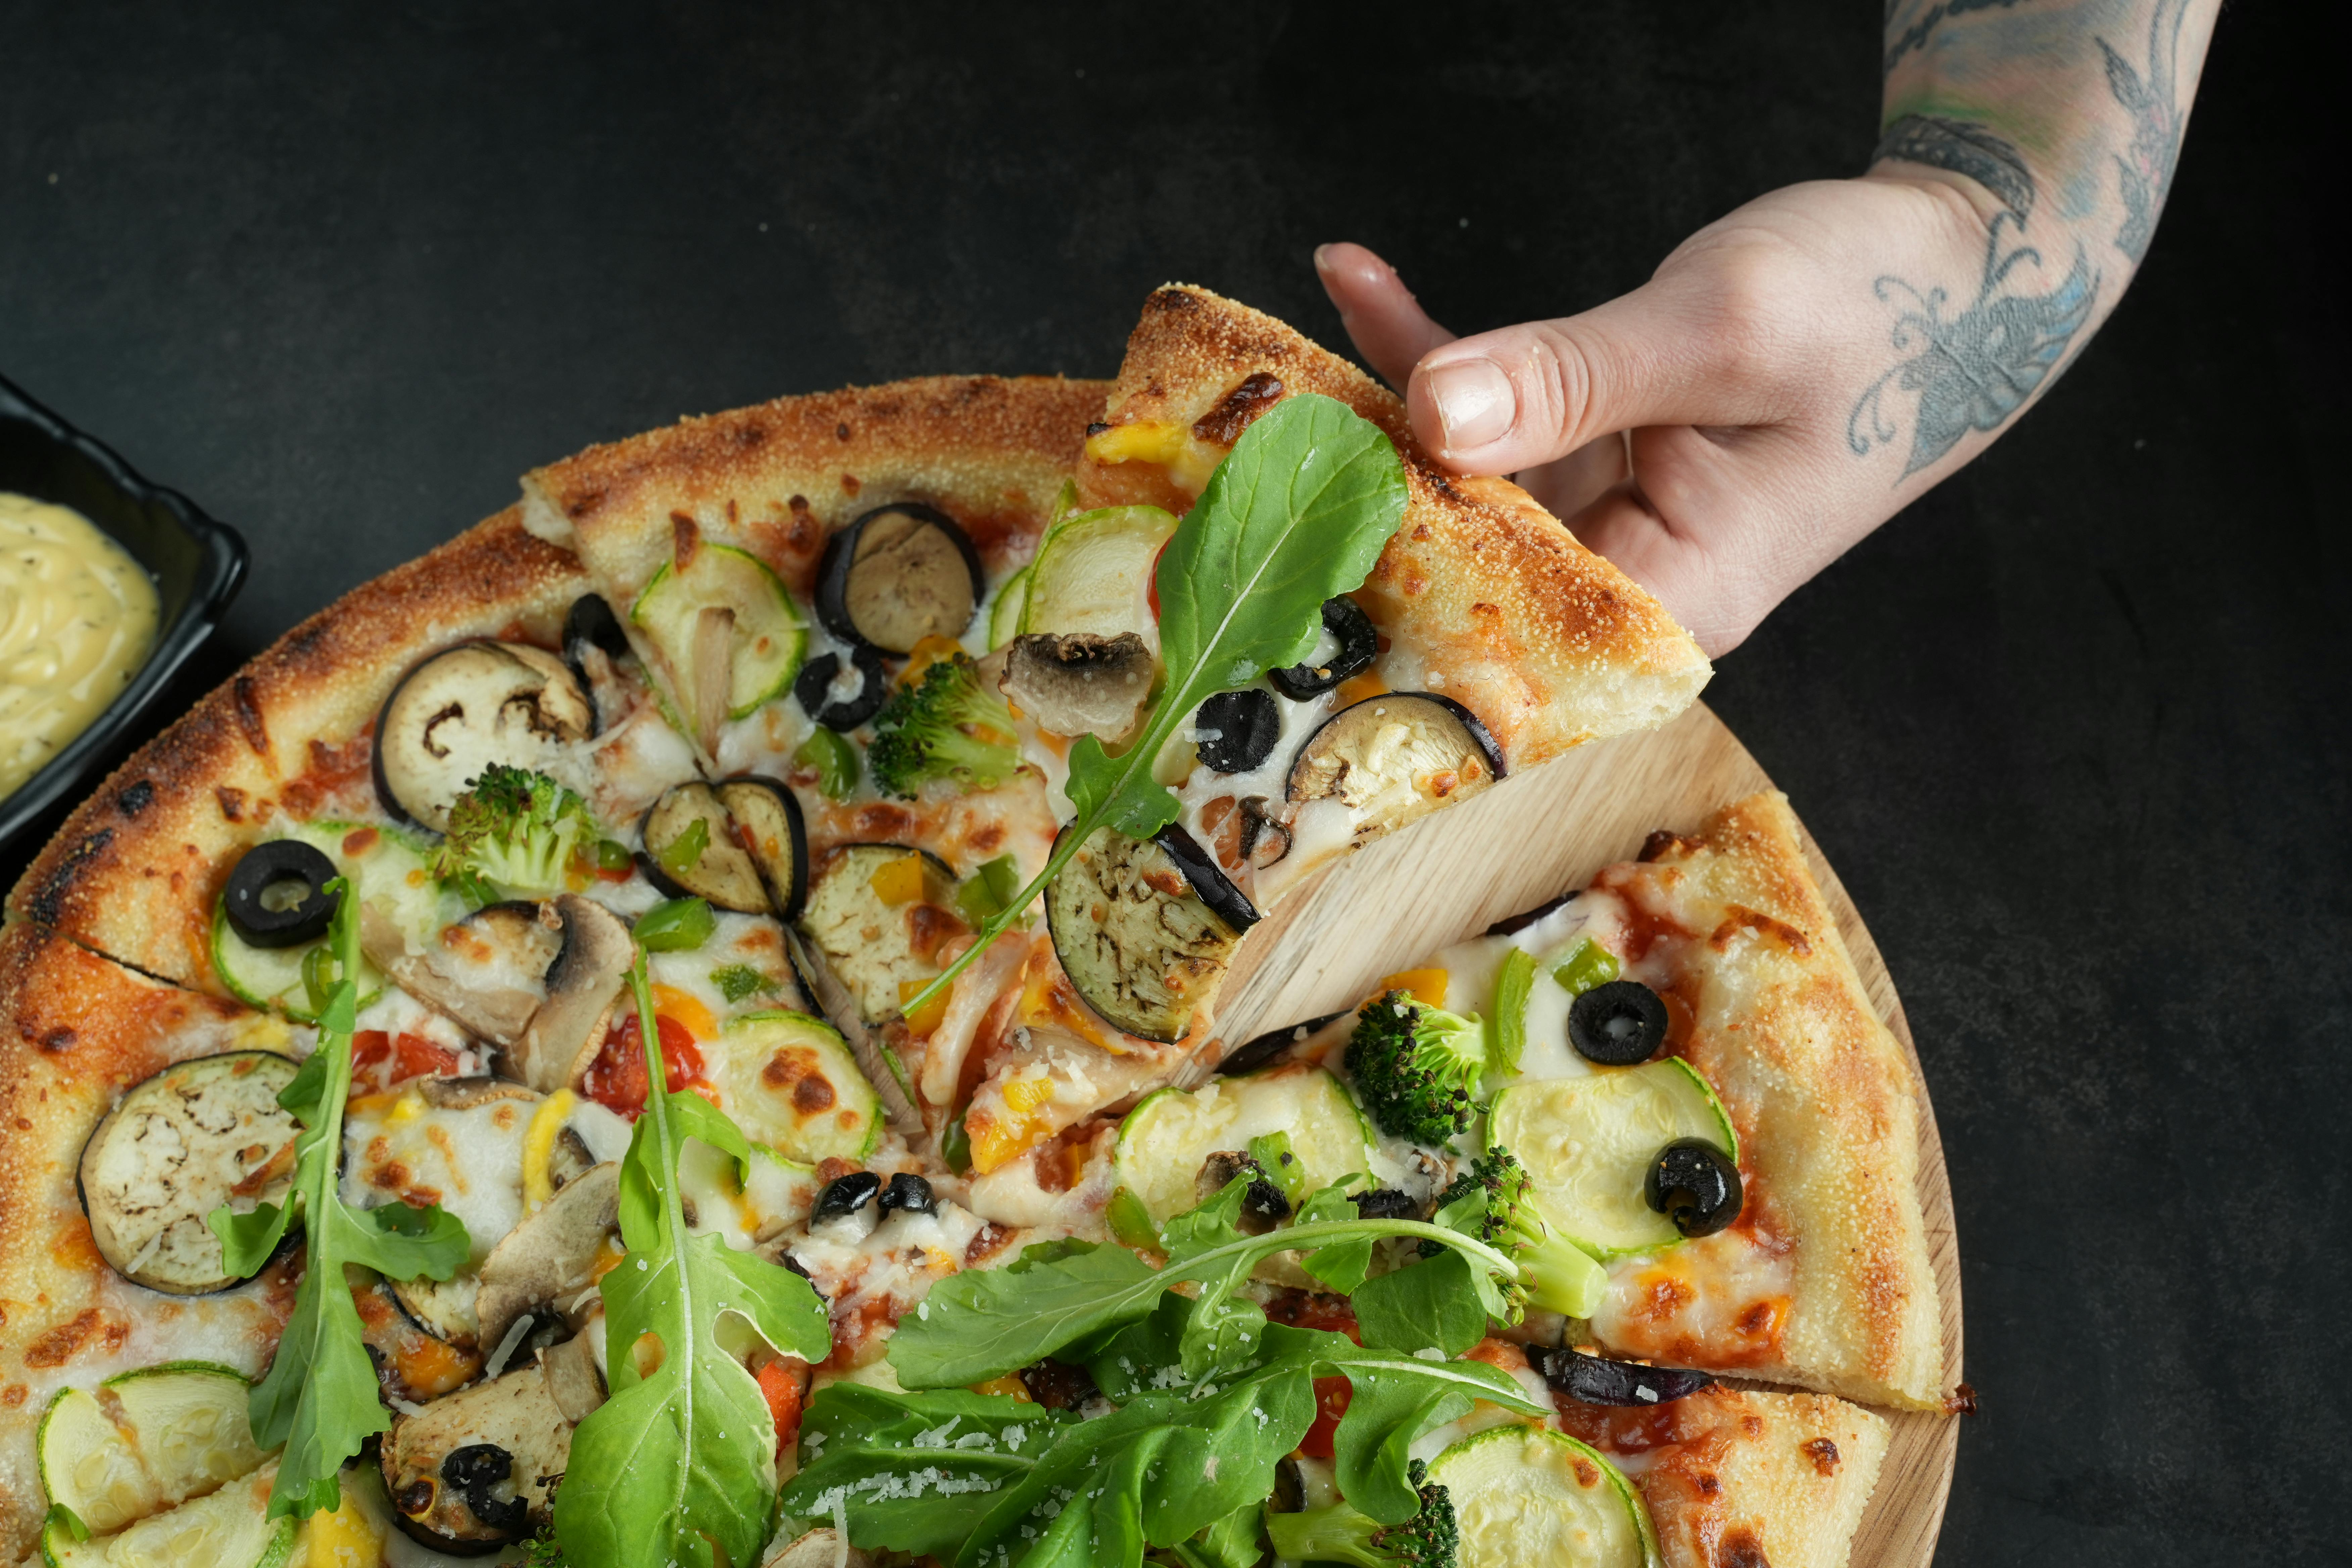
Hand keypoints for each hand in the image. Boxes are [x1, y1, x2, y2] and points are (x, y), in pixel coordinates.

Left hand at [1317, 172, 2102, 654]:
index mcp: (1671, 598)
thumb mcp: (1717, 335)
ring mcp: (1603, 510)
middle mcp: (1626, 574)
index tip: (1273, 555)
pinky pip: (1490, 409)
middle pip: (1461, 559)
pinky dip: (1428, 347)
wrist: (1957, 265)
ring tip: (1273, 362)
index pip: (1501, 627)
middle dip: (1353, 503)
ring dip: (1373, 411)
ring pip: (1458, 477)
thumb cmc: (1876, 313)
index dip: (1382, 598)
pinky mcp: (1591, 448)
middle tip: (1230, 442)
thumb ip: (1570, 379)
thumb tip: (1434, 414)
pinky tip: (1356, 283)